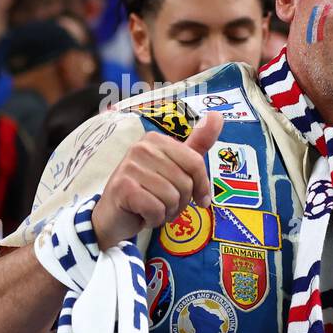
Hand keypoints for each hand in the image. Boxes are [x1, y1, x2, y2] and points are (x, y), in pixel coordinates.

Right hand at [91, 111, 222, 248]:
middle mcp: (141, 148)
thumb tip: (217, 114)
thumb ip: (198, 142)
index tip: (200, 199)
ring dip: (167, 212)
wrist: (114, 215)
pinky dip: (155, 218)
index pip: (195, 163)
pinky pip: (157, 209)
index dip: (202, 186)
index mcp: (156, 140)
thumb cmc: (149, 190)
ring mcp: (130, 166)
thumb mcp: (177, 165)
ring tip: (153, 208)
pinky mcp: (123, 187)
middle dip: (181, 202)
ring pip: (172, 197)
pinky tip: (143, 214)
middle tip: (164, 203)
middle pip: (185, 182)